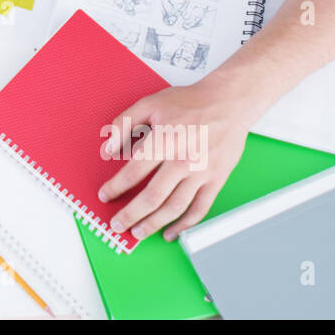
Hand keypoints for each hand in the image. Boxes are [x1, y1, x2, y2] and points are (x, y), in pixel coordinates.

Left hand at [97, 77, 263, 242]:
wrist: (228, 103)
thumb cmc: (190, 102)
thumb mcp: (149, 103)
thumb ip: (123, 124)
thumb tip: (108, 149)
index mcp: (164, 141)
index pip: (133, 172)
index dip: (116, 187)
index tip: (105, 195)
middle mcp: (182, 160)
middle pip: (152, 197)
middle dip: (131, 214)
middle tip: (117, 224)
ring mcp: (201, 173)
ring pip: (174, 207)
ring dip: (154, 224)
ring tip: (138, 232)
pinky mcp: (216, 180)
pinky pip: (199, 209)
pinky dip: (184, 225)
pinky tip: (171, 232)